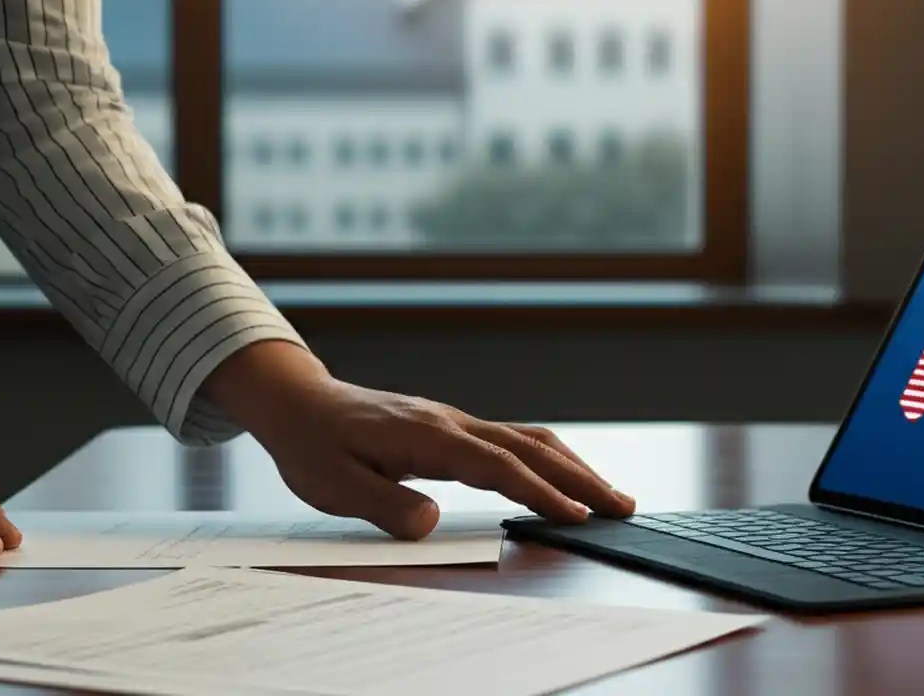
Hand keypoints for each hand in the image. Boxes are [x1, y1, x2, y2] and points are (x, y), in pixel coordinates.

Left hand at [205, 342, 635, 538]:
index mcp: (427, 436)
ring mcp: (456, 422)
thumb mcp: (332, 484)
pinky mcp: (453, 428)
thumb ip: (383, 504)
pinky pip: (513, 440)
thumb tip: (430, 522)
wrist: (300, 402)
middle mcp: (451, 423)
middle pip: (530, 448)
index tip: (576, 516)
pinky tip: (562, 476)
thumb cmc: (314, 444)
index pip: (497, 466)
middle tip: (623, 507)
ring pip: (528, 439)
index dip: (540, 492)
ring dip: (572, 466)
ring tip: (608, 495)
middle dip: (580, 479)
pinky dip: (548, 460)